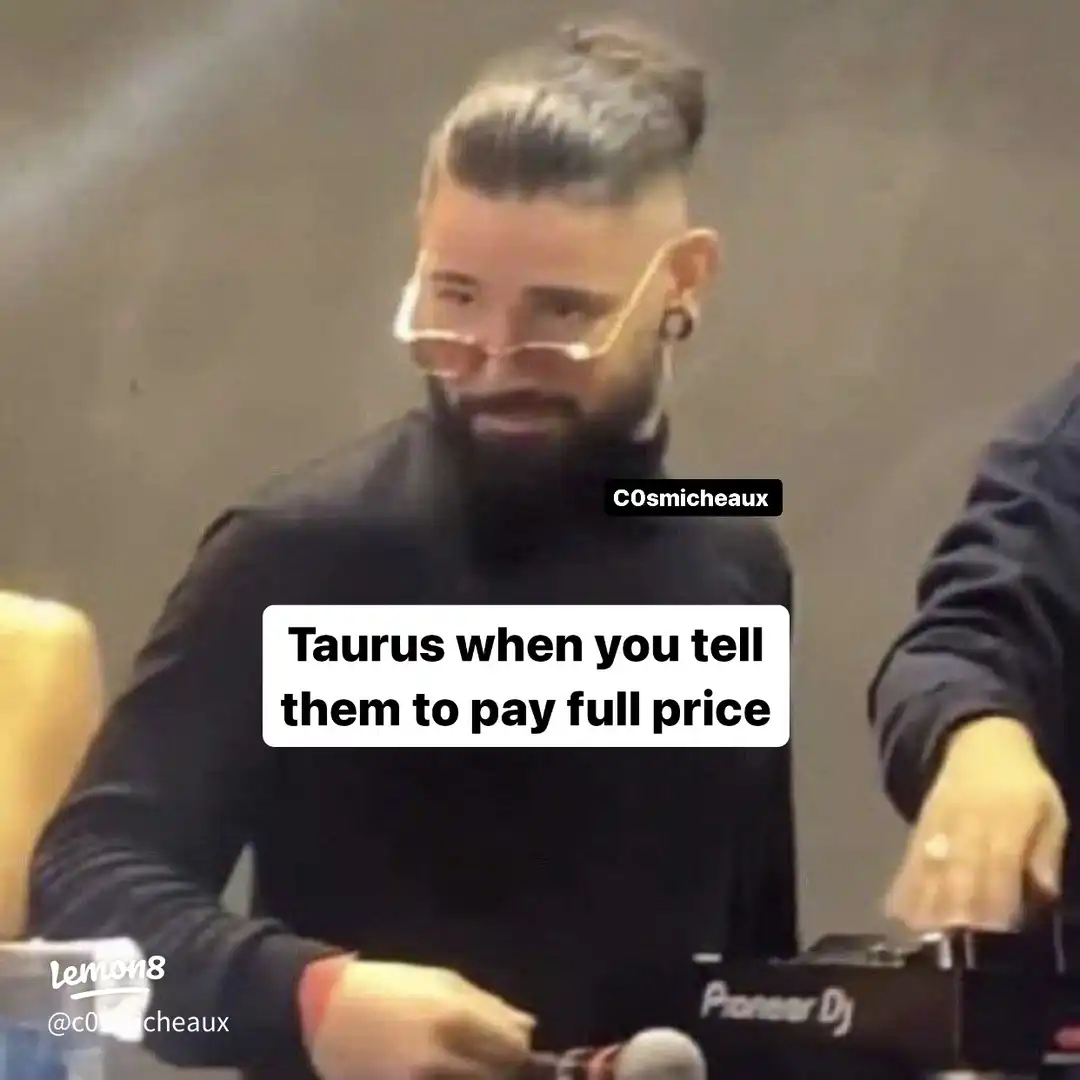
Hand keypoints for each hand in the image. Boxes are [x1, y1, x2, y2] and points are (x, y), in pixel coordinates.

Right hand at [307, 960, 534, 1079]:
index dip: (516, 1051)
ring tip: (462, 1066)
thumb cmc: (390, 988)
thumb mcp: (442, 982)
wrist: (327, 1012)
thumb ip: (489, 1006)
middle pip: (497, 1077)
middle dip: (499, 1071)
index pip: (514, 1049)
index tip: (509, 1050)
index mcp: (456, 1017)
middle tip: (485, 1061)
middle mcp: (442, 1058)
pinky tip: (440, 1074)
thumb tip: (529, 1028)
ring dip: (475, 1077)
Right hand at [886, 716, 1066, 931]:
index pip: (1001, 860)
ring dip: (928, 900)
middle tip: (961, 937)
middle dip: (961, 903)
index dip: (999, 894)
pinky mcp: (921, 826)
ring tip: (925, 932)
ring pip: (933, 864)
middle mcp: (970, 821)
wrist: (979, 742)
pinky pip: (911, 858)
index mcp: (1008, 816)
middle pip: (962, 866)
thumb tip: (1045, 891)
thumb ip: (1047, 850)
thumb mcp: (1051, 808)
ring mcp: (941, 823)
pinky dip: (904, 885)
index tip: (1000, 926)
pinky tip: (898, 911)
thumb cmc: (1023, 782)